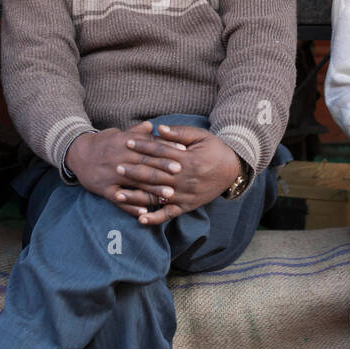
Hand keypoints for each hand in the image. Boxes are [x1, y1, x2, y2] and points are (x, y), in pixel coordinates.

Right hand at [65, 126, 187, 219]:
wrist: (78, 154)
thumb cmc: (103, 144)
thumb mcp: (119, 134)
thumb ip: (137, 132)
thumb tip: (153, 126)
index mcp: (125, 143)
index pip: (150, 145)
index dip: (166, 148)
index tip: (183, 151)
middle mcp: (120, 159)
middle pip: (145, 164)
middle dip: (164, 168)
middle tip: (181, 172)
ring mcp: (112, 175)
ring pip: (136, 183)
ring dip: (153, 189)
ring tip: (169, 194)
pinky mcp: (105, 189)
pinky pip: (120, 200)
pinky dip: (132, 207)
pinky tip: (145, 213)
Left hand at [118, 123, 242, 226]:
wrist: (233, 170)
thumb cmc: (215, 149)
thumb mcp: (201, 136)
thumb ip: (180, 133)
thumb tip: (159, 128)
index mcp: (187, 159)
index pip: (160, 151)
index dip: (143, 146)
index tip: (127, 141)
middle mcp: (184, 179)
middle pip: (154, 174)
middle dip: (134, 171)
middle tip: (116, 167)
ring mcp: (185, 194)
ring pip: (157, 196)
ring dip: (136, 197)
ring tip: (118, 195)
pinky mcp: (187, 206)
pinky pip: (169, 214)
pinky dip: (155, 218)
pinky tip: (140, 219)